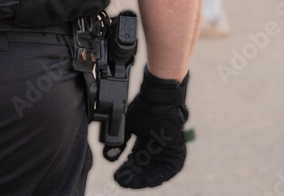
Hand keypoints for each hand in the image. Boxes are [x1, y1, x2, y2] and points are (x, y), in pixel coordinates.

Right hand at [113, 68, 188, 188]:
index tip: (116, 177)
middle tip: (122, 182)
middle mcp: (155, 149)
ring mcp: (166, 152)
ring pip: (155, 171)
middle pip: (143, 168)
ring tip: (133, 183)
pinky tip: (146, 180)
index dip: (125, 170)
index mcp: (144, 143)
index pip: (134, 162)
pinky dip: (158, 176)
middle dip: (132, 176)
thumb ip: (118, 143)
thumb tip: (107, 157)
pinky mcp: (176, 153)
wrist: (157, 100)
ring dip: (144, 179)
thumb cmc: (142, 109)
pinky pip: (168, 170)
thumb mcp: (126, 127)